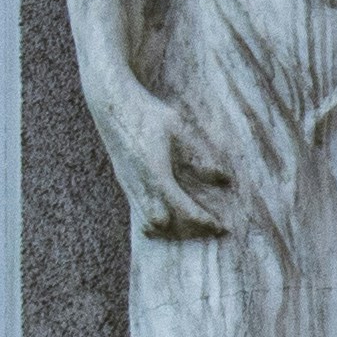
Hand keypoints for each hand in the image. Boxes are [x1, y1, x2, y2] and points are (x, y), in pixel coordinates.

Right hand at [98, 86, 237, 241]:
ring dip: (170, 230)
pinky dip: (156, 222)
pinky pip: (139, 213)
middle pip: (162, 224)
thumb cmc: (147, 114)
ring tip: (192, 227)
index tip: (219, 226)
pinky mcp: (124, 182)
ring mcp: (128, 184)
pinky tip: (172, 217)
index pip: (182, 207)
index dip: (202, 220)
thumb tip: (225, 179)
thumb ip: (199, 158)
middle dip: (186, 230)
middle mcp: (139, 183)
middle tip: (209, 228)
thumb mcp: (178, 130)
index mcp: (155, 172)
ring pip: (147, 223)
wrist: (112, 105)